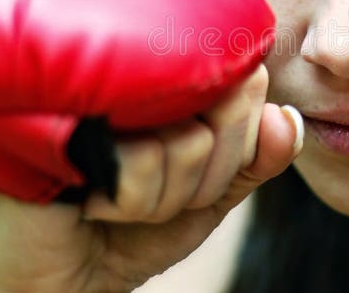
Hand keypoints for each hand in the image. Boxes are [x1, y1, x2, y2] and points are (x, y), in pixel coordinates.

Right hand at [0, 65, 303, 291]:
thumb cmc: (130, 230)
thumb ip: (255, 158)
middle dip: (202, 178)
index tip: (189, 172)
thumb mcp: (209, 196)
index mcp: (175, 80)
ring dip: (158, 197)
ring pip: (188, 144)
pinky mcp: (67, 126)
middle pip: (227, 110)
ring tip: (113, 195)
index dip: (235, 145)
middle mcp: (140, 75)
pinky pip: (141, 165)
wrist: (60, 279)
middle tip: (149, 188)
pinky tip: (88, 198)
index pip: (249, 86)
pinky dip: (124, 203)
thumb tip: (289, 119)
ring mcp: (101, 94)